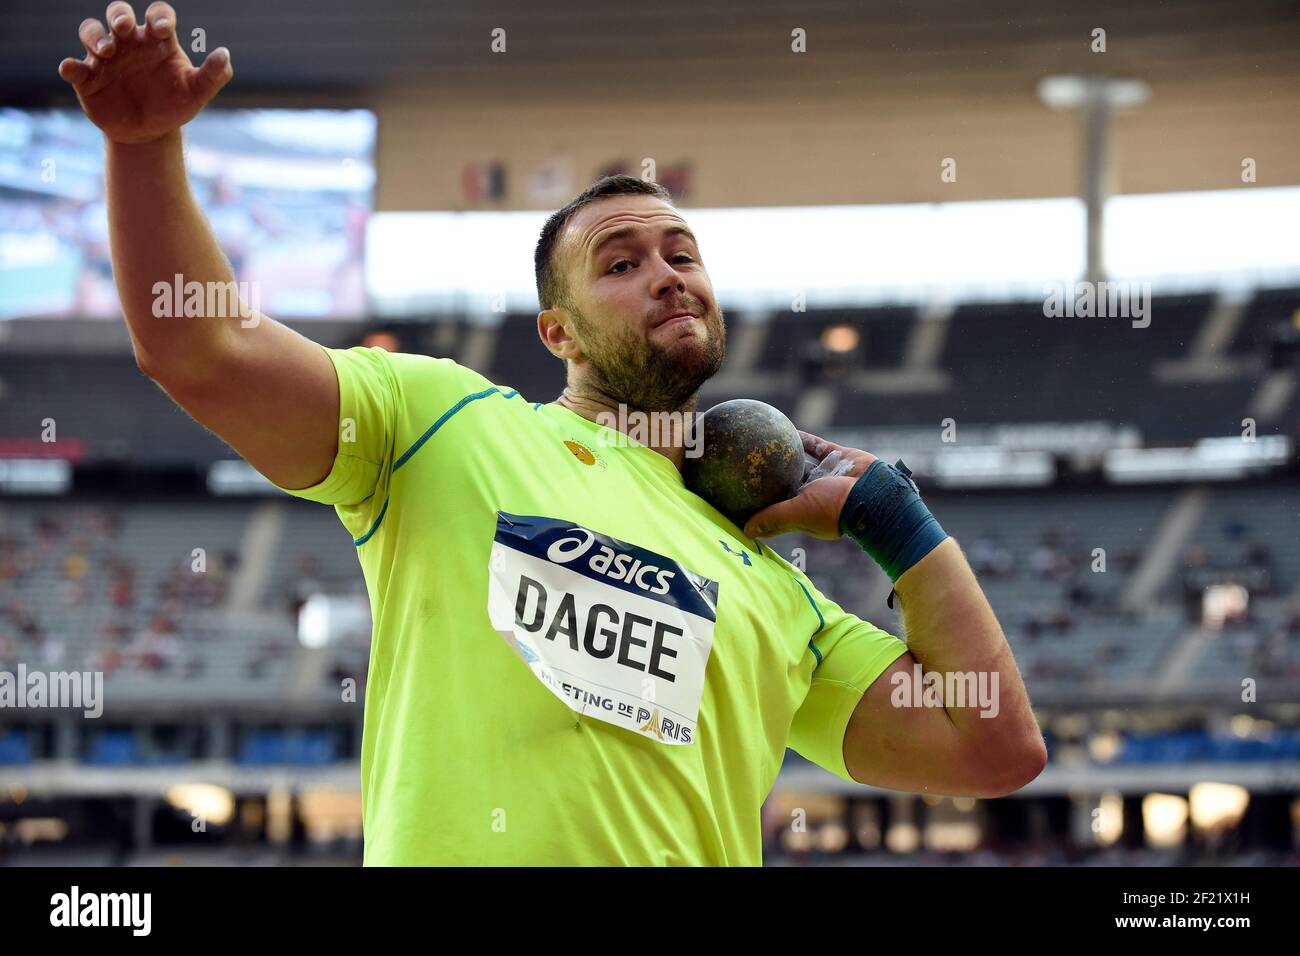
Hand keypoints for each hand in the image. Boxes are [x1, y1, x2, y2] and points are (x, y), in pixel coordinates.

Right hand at [57, 2, 231, 144]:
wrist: (150, 133)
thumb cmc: (175, 105)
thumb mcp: (197, 93)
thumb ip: (214, 75)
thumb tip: (224, 54)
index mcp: (157, 40)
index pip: (157, 16)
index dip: (159, 17)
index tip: (163, 29)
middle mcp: (129, 42)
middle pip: (119, 14)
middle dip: (120, 16)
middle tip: (126, 28)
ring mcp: (105, 57)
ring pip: (91, 31)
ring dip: (95, 36)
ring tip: (106, 52)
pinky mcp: (87, 78)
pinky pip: (73, 67)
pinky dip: (70, 66)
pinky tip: (72, 69)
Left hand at [743, 430, 877, 539]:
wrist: (877, 493)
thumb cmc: (837, 509)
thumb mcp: (800, 513)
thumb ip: (774, 518)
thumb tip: (744, 531)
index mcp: (804, 509)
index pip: (775, 505)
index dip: (758, 501)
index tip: (738, 493)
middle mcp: (814, 492)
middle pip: (785, 482)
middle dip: (768, 475)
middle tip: (744, 463)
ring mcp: (827, 474)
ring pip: (800, 461)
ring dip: (784, 453)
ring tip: (762, 441)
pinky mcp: (837, 457)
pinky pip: (816, 444)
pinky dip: (802, 437)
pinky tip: (783, 425)